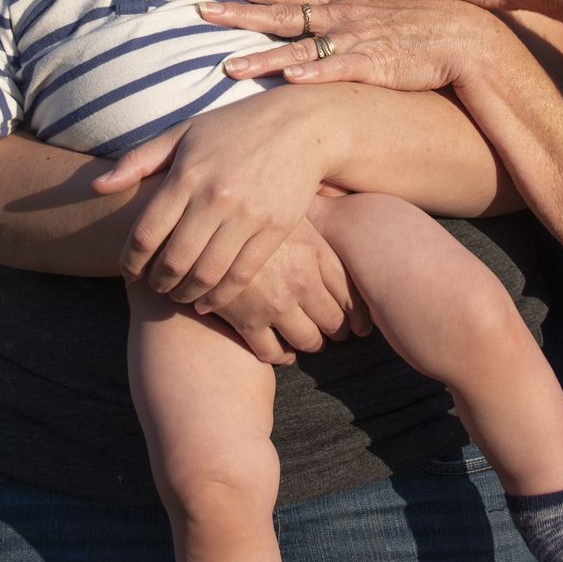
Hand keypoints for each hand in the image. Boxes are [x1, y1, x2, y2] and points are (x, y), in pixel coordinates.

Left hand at [93, 94, 333, 303]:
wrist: (301, 126)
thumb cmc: (235, 127)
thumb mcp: (183, 133)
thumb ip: (138, 160)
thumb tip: (97, 187)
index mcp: (186, 174)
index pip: (146, 233)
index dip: (131, 261)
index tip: (128, 273)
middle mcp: (214, 197)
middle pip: (174, 261)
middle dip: (158, 283)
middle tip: (155, 289)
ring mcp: (247, 215)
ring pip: (206, 275)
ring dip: (186, 294)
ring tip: (179, 296)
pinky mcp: (275, 230)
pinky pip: (241, 275)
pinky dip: (220, 296)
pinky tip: (209, 301)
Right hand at [198, 218, 367, 364]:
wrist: (203, 217)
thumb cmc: (251, 206)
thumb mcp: (292, 210)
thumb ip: (321, 228)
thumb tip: (354, 239)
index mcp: (314, 252)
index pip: (352, 296)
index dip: (359, 315)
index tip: (360, 323)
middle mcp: (299, 281)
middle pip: (334, 322)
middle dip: (338, 331)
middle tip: (337, 332)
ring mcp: (273, 304)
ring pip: (308, 342)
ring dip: (312, 344)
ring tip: (310, 340)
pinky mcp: (245, 321)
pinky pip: (271, 353)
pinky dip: (280, 355)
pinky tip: (280, 348)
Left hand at [201, 0, 506, 94]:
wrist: (464, 34)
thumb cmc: (421, 16)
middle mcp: (340, 13)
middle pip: (280, 13)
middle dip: (238, 12)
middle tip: (199, 9)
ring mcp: (355, 39)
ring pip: (300, 47)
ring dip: (263, 57)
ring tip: (227, 66)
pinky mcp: (374, 65)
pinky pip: (338, 70)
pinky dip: (314, 74)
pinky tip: (289, 79)